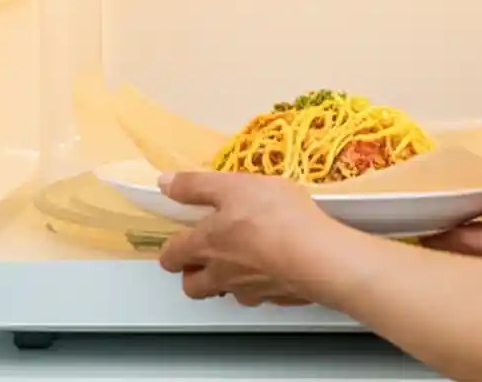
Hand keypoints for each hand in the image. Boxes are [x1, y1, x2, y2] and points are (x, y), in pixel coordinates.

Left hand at [157, 171, 341, 305]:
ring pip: (228, 293)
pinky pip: (263, 295)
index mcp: (206, 246)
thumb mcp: (234, 186)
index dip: (171, 251)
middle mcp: (221, 274)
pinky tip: (280, 267)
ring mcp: (250, 291)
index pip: (172, 257)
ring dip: (229, 282)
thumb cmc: (274, 215)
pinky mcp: (278, 298)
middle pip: (193, 286)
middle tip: (205, 259)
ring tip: (245, 262)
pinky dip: (264, 284)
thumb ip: (197, 185)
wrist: (318, 256)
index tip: (178, 243)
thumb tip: (163, 183)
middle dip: (193, 275)